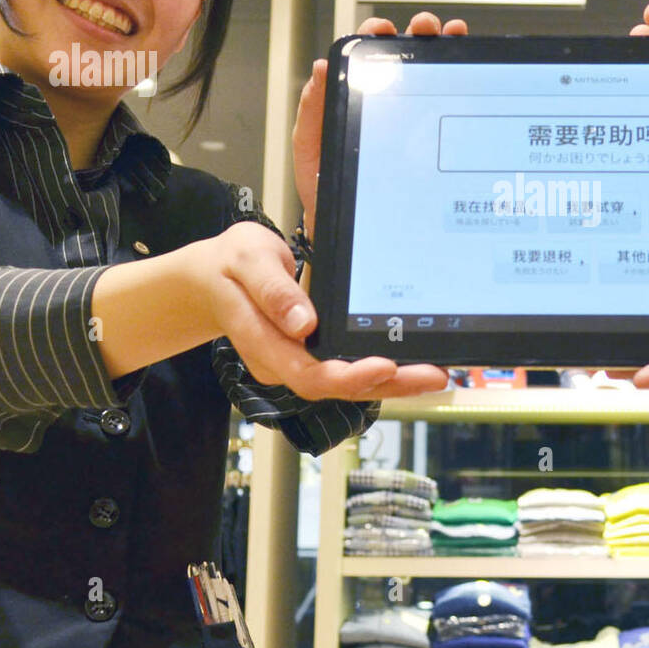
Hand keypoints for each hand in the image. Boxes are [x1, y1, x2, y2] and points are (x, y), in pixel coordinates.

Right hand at [187, 222, 447, 399]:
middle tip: (433, 375)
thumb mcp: (247, 261)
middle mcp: (283, 362)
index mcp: (264, 343)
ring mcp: (298, 362)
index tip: (385, 366)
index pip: (309, 373)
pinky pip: (349, 369)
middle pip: (338, 386)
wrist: (212, 278)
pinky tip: (414, 365)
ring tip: (436, 374)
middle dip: (389, 384)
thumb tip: (303, 324)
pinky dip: (384, 371)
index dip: (349, 376)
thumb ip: (273, 292)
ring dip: (394, 382)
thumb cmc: (231, 266)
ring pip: (348, 383)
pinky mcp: (312, 356)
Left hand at [292, 13, 468, 236]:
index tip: (384, 30)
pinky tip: (468, 74)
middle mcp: (385, 102)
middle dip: (419, 33)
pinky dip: (461, 84)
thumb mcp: (311, 148)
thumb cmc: (325, 188)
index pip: (367, 55)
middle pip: (405, 57)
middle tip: (427, 29)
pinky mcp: (432, 141)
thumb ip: (312, 110)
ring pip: (431, 75)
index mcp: (354, 96)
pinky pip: (448, 109)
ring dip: (444, 48)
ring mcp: (411, 119)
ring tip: (452, 36)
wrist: (348, 227)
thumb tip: (321, 68)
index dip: (376, 35)